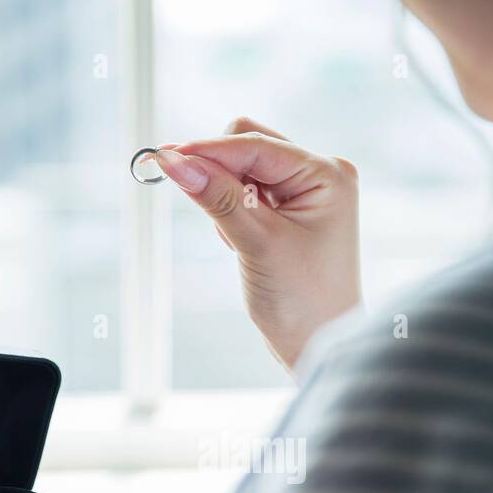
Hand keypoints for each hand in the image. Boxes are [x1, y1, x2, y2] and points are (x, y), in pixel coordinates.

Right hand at [154, 118, 361, 370]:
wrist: (320, 348)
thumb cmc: (302, 302)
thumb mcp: (256, 244)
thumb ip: (215, 197)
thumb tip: (174, 160)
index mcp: (328, 175)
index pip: (255, 145)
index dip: (208, 150)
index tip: (164, 156)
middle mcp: (321, 174)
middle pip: (249, 144)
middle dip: (220, 172)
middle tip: (212, 214)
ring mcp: (306, 192)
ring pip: (243, 168)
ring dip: (225, 194)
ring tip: (239, 242)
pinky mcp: (290, 210)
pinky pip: (246, 192)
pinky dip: (232, 210)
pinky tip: (241, 242)